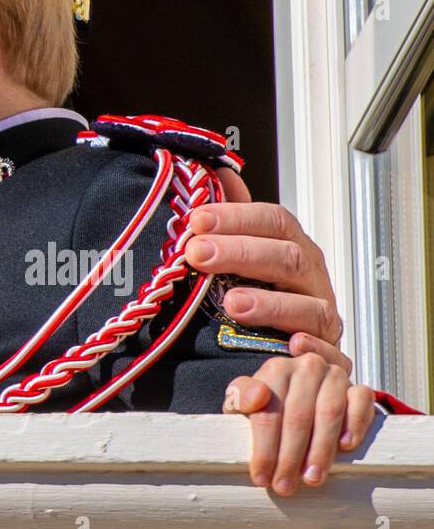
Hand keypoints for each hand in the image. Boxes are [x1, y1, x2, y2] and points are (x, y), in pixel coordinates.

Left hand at [184, 171, 348, 369]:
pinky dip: (315, 350)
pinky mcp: (330, 356)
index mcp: (293, 247)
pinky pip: (331, 355)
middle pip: (287, 258)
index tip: (197, 220)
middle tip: (199, 254)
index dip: (236, 217)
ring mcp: (324, 318)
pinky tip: (292, 344)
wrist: (289, 344)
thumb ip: (236, 215)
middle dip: (241, 253)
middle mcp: (313, 279)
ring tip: (233, 303)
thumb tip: (219, 172)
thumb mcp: (248, 249)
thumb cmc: (266, 291)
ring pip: (310, 307)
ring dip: (272, 304)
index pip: (273, 221)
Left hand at [223, 353, 375, 493]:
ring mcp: (335, 376)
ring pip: (329, 413)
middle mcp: (307, 368)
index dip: (264, 448)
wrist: (302, 390)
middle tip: (285, 486)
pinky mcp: (358, 388)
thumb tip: (257, 397)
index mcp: (276, 370)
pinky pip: (361, 403)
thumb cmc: (271, 403)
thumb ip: (241, 397)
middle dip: (290, 456)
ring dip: (321, 449)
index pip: (268, 413)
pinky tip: (346, 446)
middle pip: (298, 417)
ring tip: (312, 478)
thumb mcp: (245, 399)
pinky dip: (355, 424)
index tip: (261, 476)